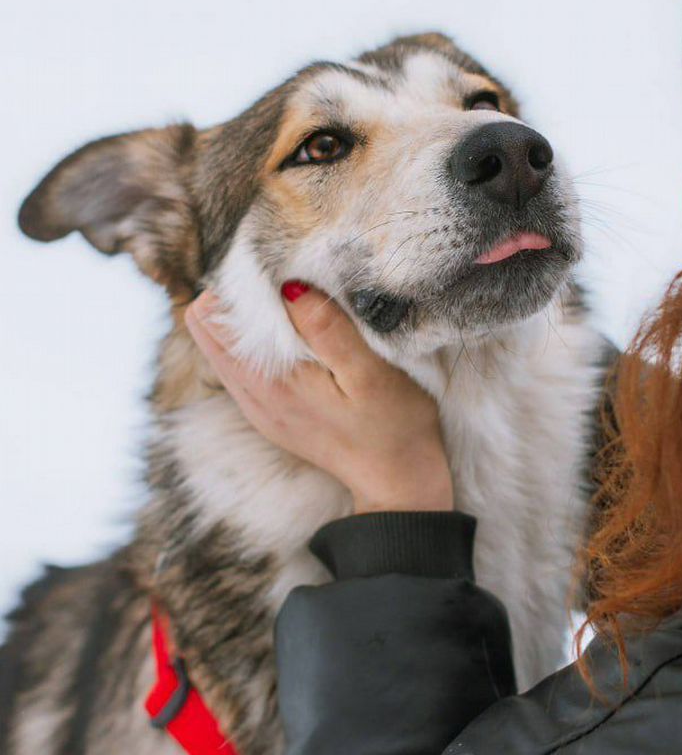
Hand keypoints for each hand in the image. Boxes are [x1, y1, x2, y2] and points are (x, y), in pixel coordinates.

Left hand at [184, 285, 453, 513]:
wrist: (399, 483)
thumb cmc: (394, 427)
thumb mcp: (370, 374)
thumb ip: (328, 330)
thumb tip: (288, 287)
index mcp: (272, 383)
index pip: (214, 321)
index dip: (236, 287)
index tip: (272, 271)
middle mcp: (254, 398)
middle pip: (208, 333)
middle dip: (234, 300)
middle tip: (278, 283)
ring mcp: (260, 410)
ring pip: (221, 352)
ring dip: (242, 323)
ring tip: (284, 305)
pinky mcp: (272, 417)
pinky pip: (239, 370)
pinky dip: (251, 346)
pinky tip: (285, 339)